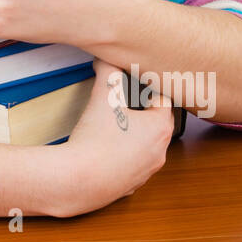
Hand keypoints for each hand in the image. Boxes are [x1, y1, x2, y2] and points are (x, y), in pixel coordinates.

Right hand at [52, 58, 173, 216]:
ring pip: (145, 145)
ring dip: (132, 134)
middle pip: (156, 123)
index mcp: (160, 128)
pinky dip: (121, 155)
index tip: (134, 85)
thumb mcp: (103, 95)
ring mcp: (146, 171)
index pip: (163, 99)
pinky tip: (104, 148)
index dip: (147, 88)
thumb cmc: (96, 139)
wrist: (79, 179)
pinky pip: (131, 164)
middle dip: (140, 110)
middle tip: (122, 102)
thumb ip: (108, 70)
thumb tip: (106, 56)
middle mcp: (159, 151)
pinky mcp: (131, 185)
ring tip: (111, 125)